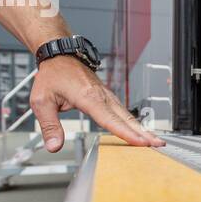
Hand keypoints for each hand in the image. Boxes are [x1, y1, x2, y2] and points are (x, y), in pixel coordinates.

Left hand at [29, 56, 164, 151]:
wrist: (59, 55)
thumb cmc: (52, 76)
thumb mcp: (41, 101)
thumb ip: (49, 125)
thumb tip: (54, 146)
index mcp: (88, 97)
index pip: (109, 119)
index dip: (126, 132)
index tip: (140, 142)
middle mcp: (102, 96)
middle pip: (126, 118)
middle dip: (143, 132)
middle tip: (158, 144)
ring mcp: (107, 96)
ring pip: (128, 115)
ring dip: (143, 129)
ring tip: (156, 141)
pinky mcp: (107, 97)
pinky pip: (123, 112)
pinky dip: (135, 123)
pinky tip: (141, 131)